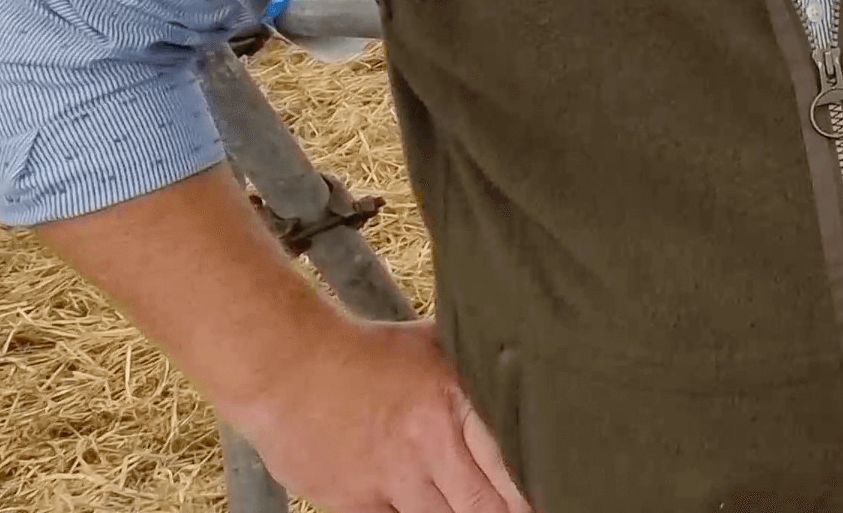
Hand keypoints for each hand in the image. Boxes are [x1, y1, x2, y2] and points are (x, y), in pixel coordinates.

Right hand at [234, 317, 532, 512]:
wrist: (285, 367)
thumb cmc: (368, 352)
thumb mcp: (435, 347)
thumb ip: (478, 367)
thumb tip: (531, 355)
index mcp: (455, 404)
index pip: (511, 464)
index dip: (536, 493)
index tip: (557, 496)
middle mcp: (427, 446)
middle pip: (482, 507)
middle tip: (522, 511)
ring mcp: (389, 479)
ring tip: (472, 507)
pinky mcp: (353, 503)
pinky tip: (422, 504)